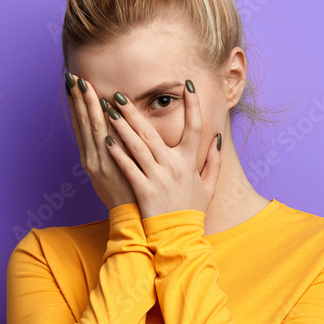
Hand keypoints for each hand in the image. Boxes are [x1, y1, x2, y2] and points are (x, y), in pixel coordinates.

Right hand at [65, 71, 138, 211]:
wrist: (130, 218)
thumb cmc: (126, 193)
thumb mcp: (113, 172)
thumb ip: (112, 151)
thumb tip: (114, 130)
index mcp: (91, 158)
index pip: (81, 126)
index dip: (76, 105)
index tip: (74, 86)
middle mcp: (91, 158)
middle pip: (82, 123)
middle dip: (77, 99)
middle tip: (73, 77)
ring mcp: (99, 162)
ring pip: (90, 127)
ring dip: (86, 104)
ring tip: (82, 85)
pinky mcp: (108, 167)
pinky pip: (104, 140)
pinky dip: (101, 122)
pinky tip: (102, 107)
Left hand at [103, 80, 220, 218]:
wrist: (178, 237)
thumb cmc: (190, 211)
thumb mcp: (207, 186)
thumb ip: (213, 162)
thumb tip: (217, 140)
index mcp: (190, 162)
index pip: (196, 127)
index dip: (194, 105)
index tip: (188, 85)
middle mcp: (175, 167)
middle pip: (153, 133)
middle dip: (135, 112)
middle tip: (120, 95)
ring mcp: (159, 178)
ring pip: (138, 146)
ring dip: (122, 127)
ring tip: (108, 111)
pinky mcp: (144, 191)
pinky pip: (129, 167)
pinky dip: (118, 153)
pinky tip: (106, 139)